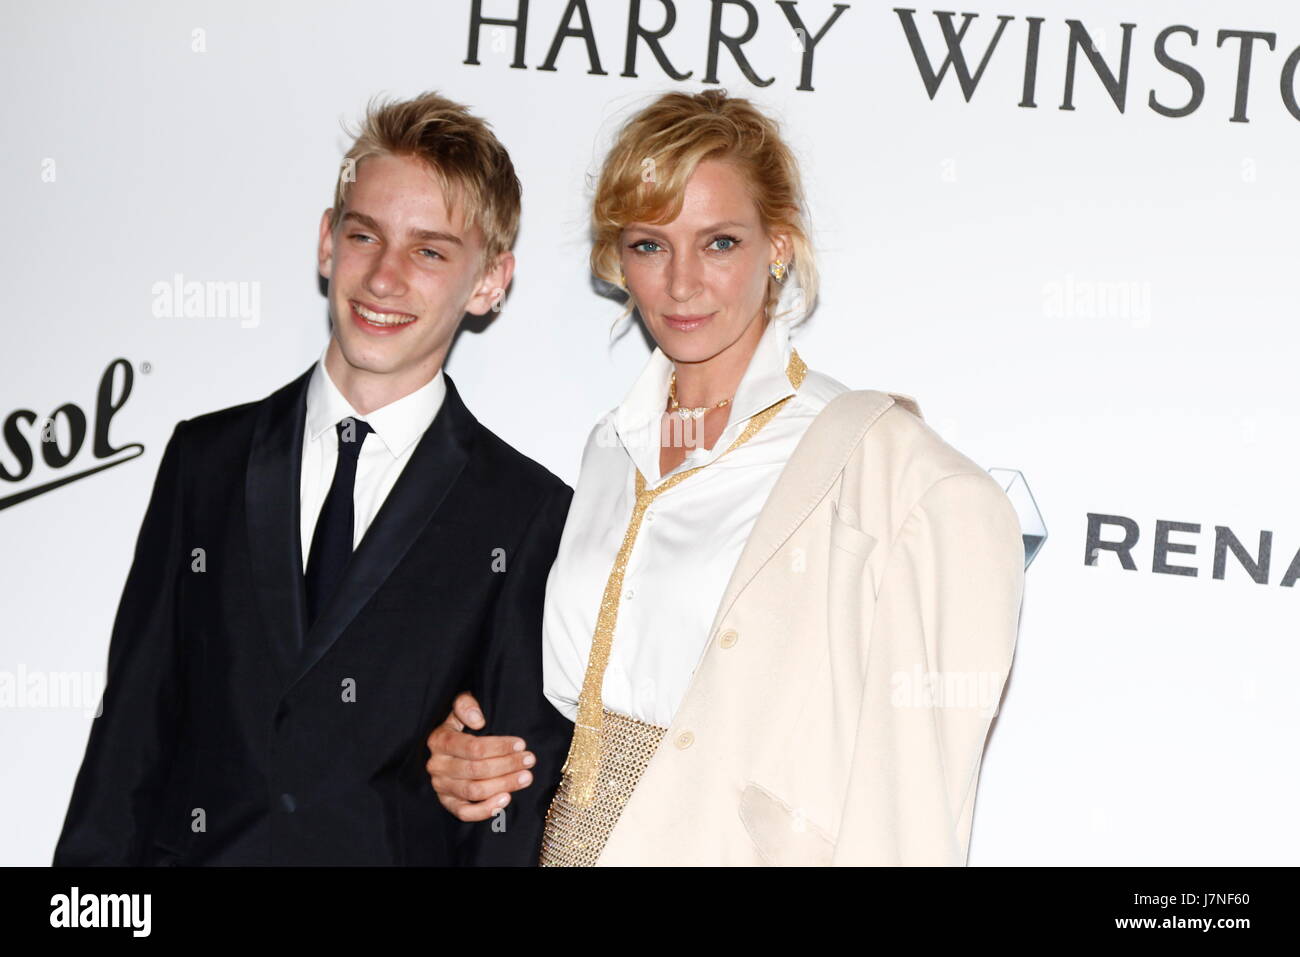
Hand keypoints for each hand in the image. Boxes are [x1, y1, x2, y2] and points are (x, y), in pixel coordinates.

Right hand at [425, 692, 539, 821]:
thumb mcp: (462, 706)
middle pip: (476, 770)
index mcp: (439, 740)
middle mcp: (437, 765)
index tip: (521, 744)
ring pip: (474, 791)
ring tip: (526, 777)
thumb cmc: (462, 723)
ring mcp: (441, 786)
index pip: (472, 747)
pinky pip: (465, 813)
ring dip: (503, 785)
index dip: (499, 747)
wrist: (453, 743)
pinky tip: (506, 799)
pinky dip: (486, 809)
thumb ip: (466, 704)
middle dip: (507, 765)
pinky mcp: (447, 803)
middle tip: (529, 760)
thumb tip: (477, 720)